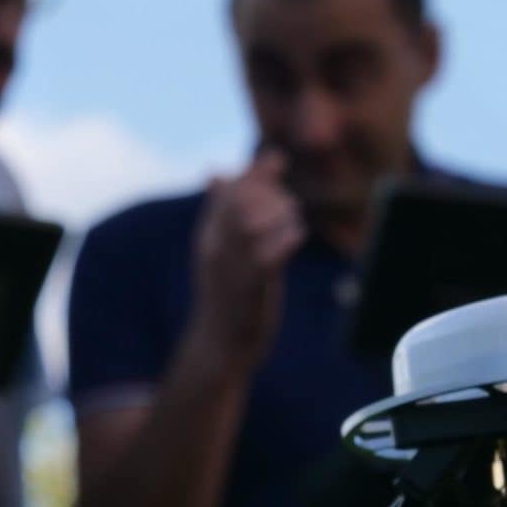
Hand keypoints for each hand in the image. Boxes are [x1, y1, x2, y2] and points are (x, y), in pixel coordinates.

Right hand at [189, 152, 305, 369]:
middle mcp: (216, 249)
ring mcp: (231, 269)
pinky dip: (286, 240)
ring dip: (280, 214)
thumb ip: (221, 211)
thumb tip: (214, 172)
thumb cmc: (226, 293)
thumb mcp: (219, 249)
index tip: (278, 161)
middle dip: (271, 194)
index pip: (228, 191)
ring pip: (252, 225)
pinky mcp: (249, 290)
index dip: (255, 172)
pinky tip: (298, 236)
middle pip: (240, 203)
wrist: (219, 345)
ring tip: (294, 222)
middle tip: (289, 207)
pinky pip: (266, 257)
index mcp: (208, 236)